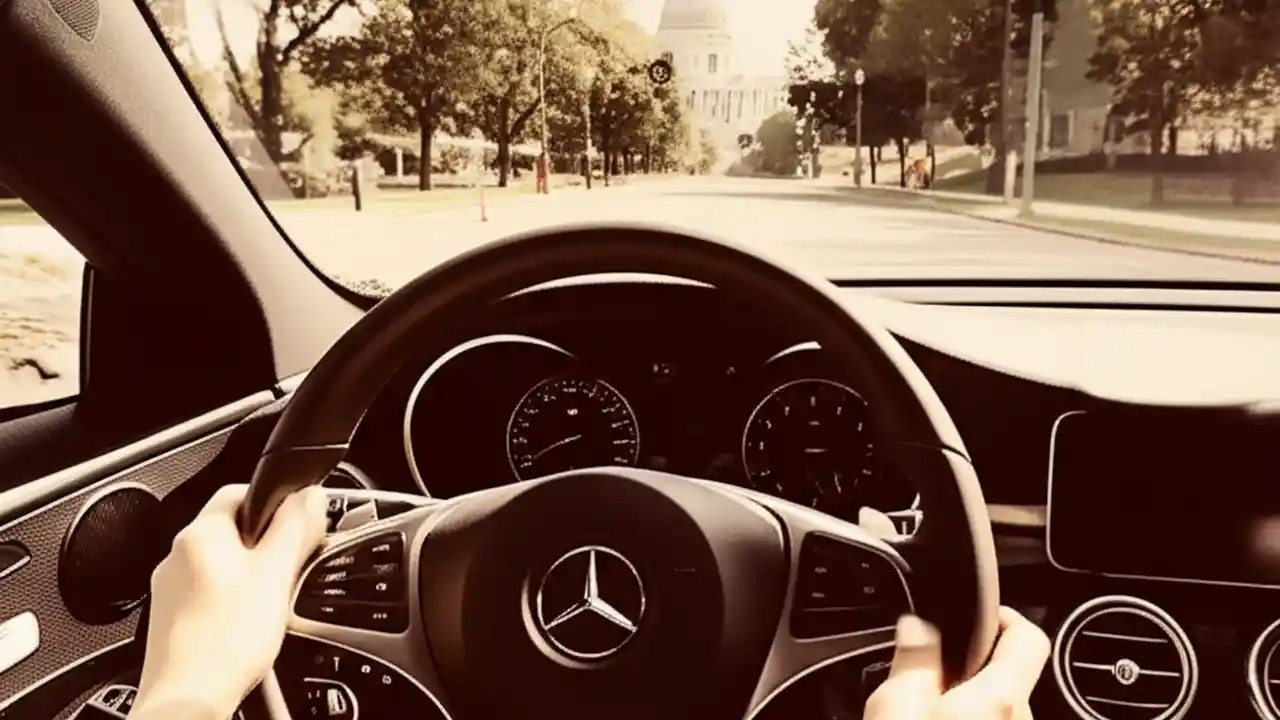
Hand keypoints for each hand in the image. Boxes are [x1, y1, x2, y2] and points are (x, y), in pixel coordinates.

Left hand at [132, 484, 327, 718]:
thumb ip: (295, 528)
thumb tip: (310, 495)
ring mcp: (171, 590)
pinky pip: (211, 596)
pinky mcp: (173, 620)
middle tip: (290, 571)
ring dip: (250, 577)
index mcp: (200, 534)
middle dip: (267, 546)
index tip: (299, 524)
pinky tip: (247, 627)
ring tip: (270, 605)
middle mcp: (177, 557)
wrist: (187, 701)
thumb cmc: (224, 642)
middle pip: (234, 532)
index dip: (276, 503)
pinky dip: (233, 605)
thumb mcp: (276, 575)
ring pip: (223, 566)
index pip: (241, 492)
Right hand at [864, 607, 1049, 719]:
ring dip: (966, 705)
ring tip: (922, 715)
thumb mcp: (895, 708)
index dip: (1003, 618)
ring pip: (997, 709)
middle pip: (1006, 677)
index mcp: (1000, 698)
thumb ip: (914, 659)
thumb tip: (917, 625)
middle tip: (926, 681)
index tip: (976, 616)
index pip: (1029, 637)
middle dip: (967, 672)